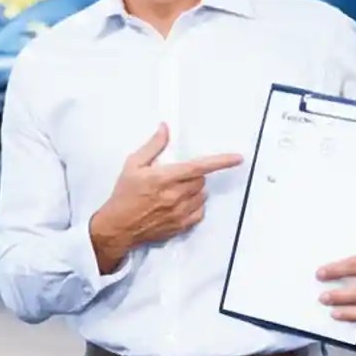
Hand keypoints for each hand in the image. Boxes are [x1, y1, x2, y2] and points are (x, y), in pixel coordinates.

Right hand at [90, 123, 242, 272]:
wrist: (118, 226)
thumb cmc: (124, 196)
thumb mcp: (133, 165)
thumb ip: (152, 146)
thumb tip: (164, 129)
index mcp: (164, 178)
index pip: (199, 167)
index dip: (221, 161)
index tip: (237, 158)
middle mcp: (174, 196)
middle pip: (201, 180)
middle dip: (194, 175)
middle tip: (178, 176)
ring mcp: (179, 213)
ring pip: (201, 195)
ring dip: (195, 190)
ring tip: (176, 191)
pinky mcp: (180, 225)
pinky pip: (199, 212)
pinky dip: (195, 206)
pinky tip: (181, 204)